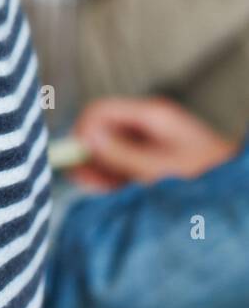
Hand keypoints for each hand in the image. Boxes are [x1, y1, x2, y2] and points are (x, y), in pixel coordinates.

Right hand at [69, 96, 237, 190]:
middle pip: (102, 130)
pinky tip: (102, 188)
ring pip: (108, 150)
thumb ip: (122, 153)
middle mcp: (146, 127)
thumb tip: (86, 138)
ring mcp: (148, 145)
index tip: (75, 153)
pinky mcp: (150, 163)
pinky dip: (108, 176)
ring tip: (89, 185)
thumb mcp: (161, 167)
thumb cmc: (208, 178)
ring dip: (97, 166)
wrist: (236, 196)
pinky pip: (120, 165)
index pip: (101, 111)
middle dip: (87, 152)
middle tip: (77, 175)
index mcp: (151, 116)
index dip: (84, 129)